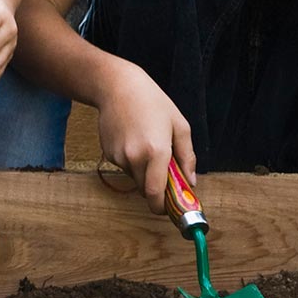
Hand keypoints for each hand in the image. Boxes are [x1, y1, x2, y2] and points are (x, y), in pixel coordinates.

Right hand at [92, 62, 194, 214]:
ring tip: (145, 143)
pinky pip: (123, 166)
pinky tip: (132, 139)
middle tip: (163, 170)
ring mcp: (119, 156)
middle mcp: (135, 157)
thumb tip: (190, 182)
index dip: (161, 208)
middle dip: (155, 186)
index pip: (156, 193)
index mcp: (157, 152)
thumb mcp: (179, 125)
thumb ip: (187, 157)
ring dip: (143, 170)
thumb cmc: (152, 102)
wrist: (117, 87)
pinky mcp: (108, 153)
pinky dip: (130, 160)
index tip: (168, 210)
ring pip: (134, 177)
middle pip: (145, 189)